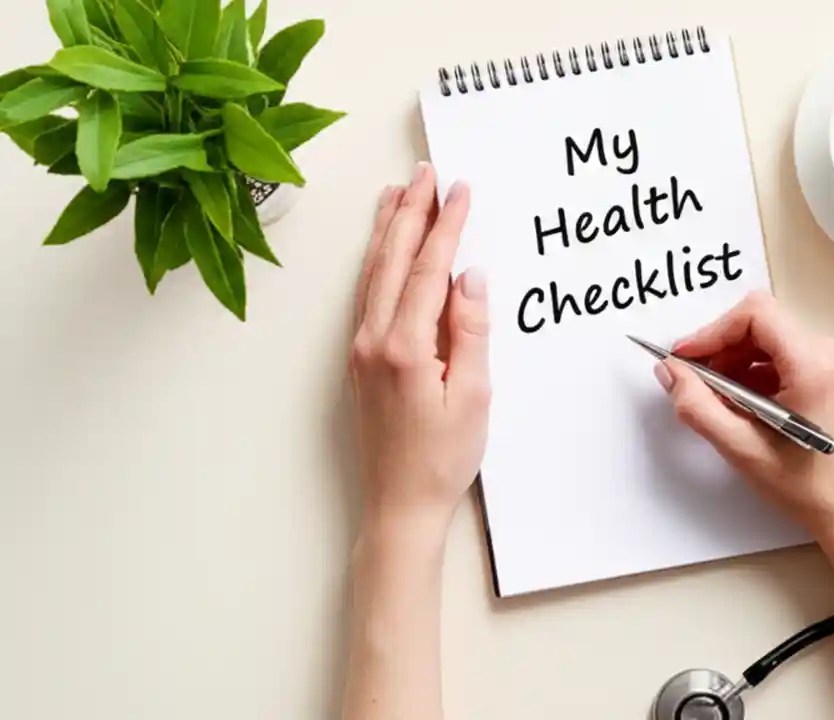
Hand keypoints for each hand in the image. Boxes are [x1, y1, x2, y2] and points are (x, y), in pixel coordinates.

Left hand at [350, 163, 488, 531]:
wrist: (399, 505)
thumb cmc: (440, 459)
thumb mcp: (473, 396)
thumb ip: (471, 331)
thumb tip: (469, 277)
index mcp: (404, 346)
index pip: (429, 269)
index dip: (446, 226)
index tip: (460, 190)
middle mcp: (372, 339)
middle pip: (393, 259)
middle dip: (411, 212)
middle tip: (425, 172)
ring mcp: (360, 348)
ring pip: (373, 272)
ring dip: (388, 229)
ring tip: (398, 192)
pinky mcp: (359, 360)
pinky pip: (366, 294)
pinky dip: (376, 261)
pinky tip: (384, 249)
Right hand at [653, 291, 833, 538]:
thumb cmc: (807, 487)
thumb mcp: (741, 448)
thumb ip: (697, 405)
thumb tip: (669, 370)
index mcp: (814, 364)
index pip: (756, 314)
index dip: (713, 331)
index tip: (686, 357)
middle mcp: (831, 352)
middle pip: (761, 324)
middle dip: (722, 349)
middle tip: (696, 383)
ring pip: (770, 339)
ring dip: (737, 363)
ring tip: (721, 402)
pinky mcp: (833, 374)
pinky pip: (784, 355)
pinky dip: (756, 373)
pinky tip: (744, 406)